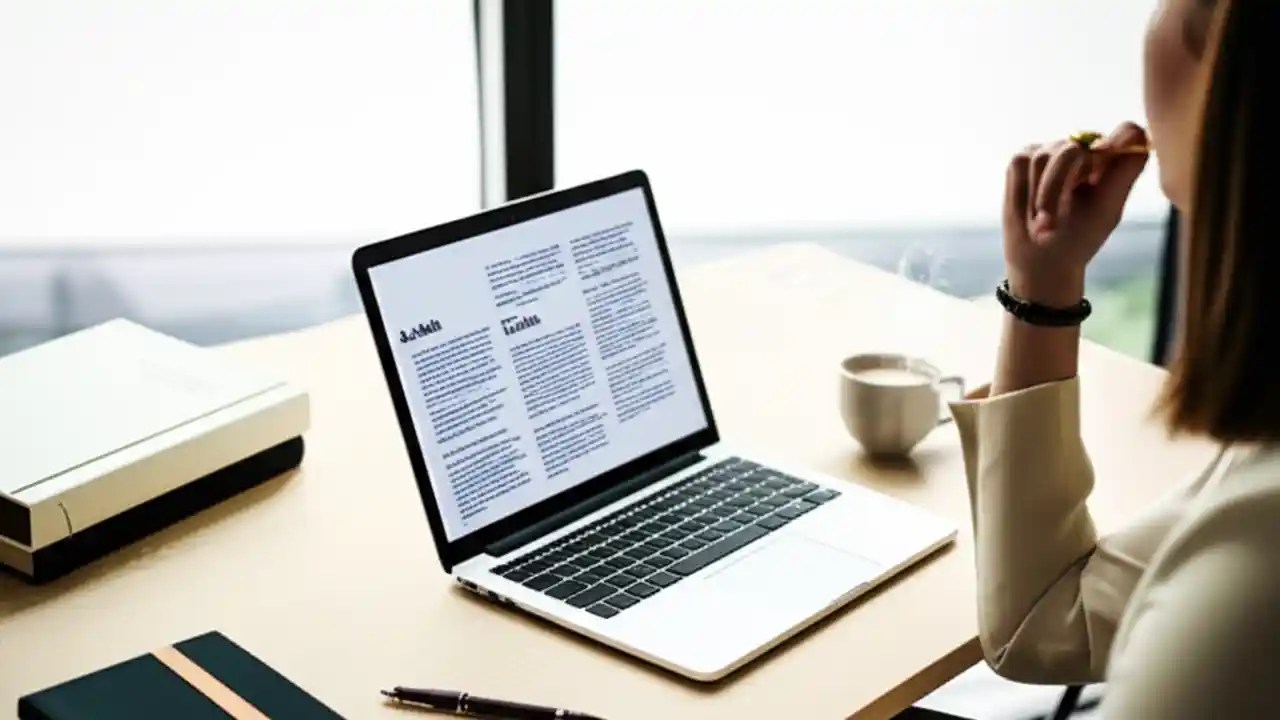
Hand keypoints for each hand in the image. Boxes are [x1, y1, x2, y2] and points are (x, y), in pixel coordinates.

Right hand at [1003, 122, 1149, 305]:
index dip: (1115, 143)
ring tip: (1042, 219)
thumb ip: (1124, 170)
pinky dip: (1021, 189)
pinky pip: (1021, 161)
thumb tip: (1132, 135)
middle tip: (1051, 221)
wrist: (1041, 258)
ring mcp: (1052, 152)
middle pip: (1073, 147)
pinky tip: (1028, 208)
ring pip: (1043, 155)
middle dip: (1057, 185)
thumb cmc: (1080, 237)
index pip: (1127, 133)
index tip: (1097, 167)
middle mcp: (1085, 150)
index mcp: (1114, 161)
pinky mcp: (1024, 158)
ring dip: (1040, 194)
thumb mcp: (1108, 208)